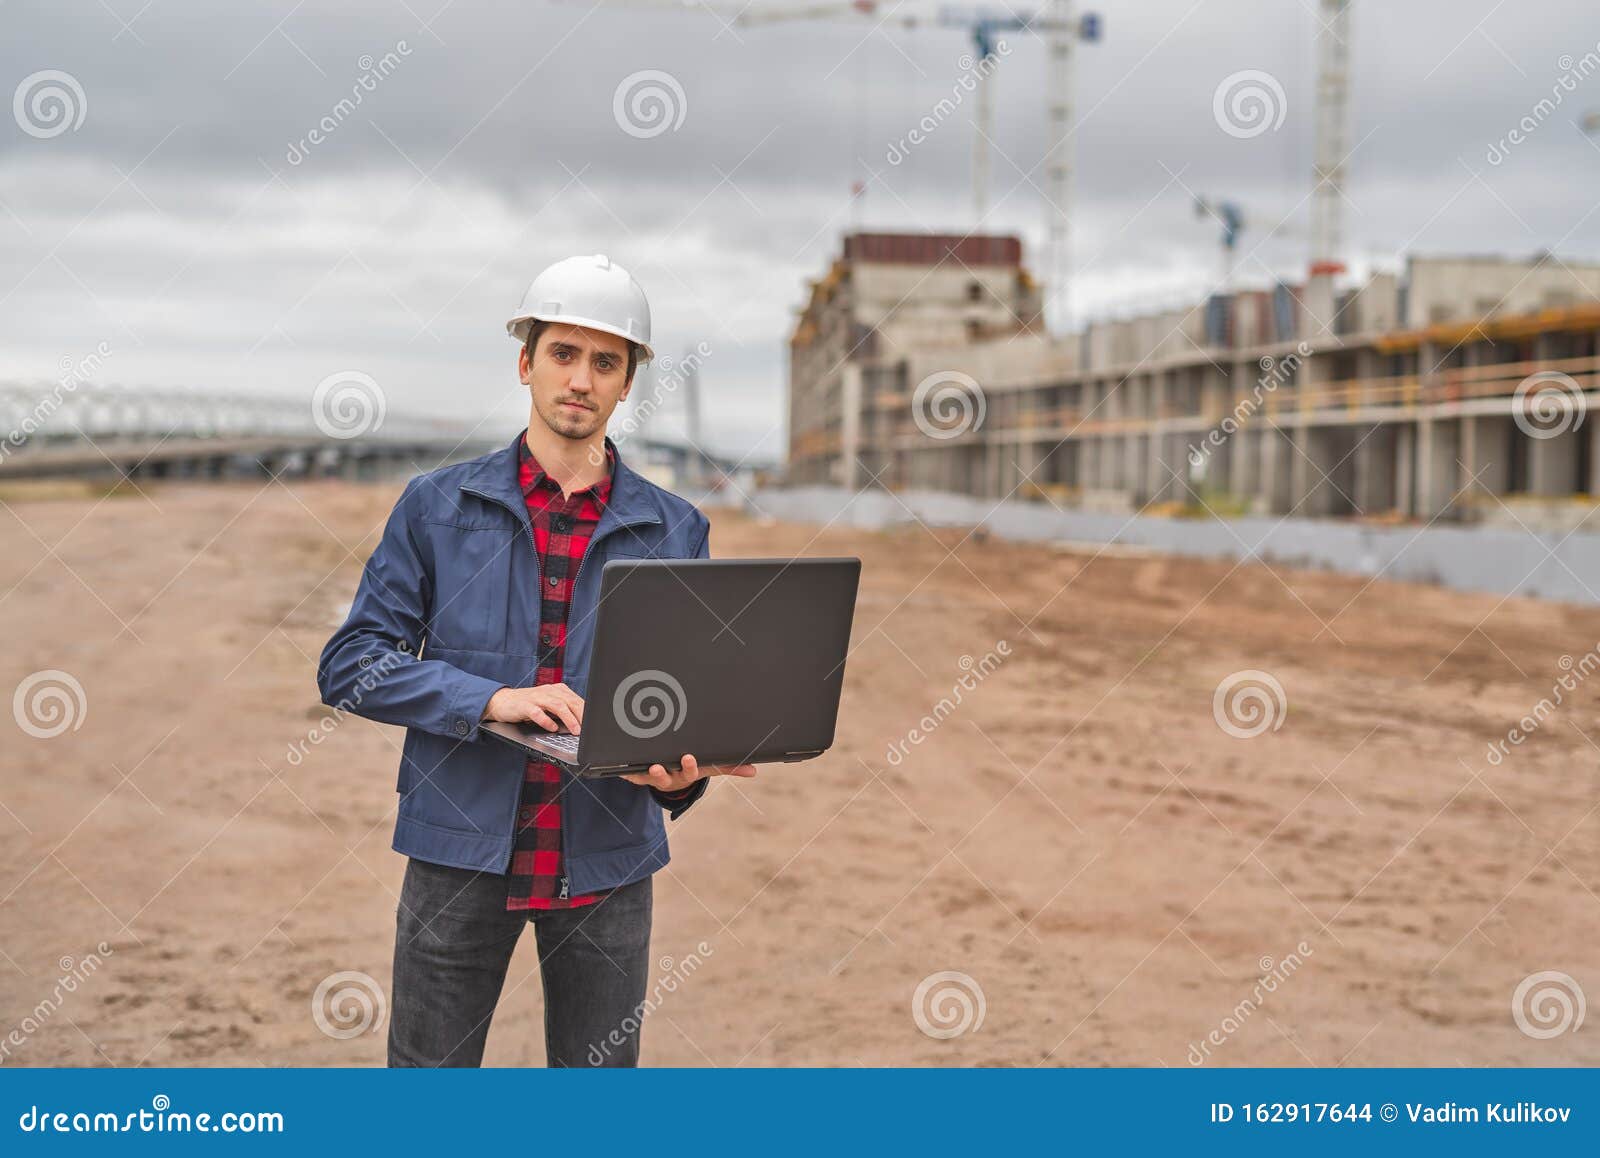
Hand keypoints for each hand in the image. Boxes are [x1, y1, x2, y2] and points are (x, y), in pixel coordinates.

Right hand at [482, 684, 583, 733]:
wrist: (502, 702)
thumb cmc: (529, 705)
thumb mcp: (549, 706)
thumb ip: (564, 712)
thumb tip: (582, 725)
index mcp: (558, 690)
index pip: (577, 700)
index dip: (587, 713)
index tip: (595, 725)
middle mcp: (549, 691)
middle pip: (570, 702)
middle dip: (582, 716)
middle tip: (589, 730)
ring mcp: (537, 697)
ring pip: (557, 706)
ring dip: (569, 719)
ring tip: (575, 731)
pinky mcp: (524, 705)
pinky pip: (537, 712)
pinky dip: (546, 720)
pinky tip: (552, 728)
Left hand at [622, 753, 757, 790]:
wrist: (671, 774)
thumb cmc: (691, 766)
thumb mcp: (709, 766)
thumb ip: (729, 766)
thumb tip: (754, 771)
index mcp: (686, 773)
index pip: (690, 771)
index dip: (689, 766)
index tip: (688, 757)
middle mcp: (669, 777)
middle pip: (665, 777)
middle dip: (662, 773)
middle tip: (658, 766)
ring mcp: (653, 777)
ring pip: (647, 777)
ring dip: (644, 773)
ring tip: (642, 765)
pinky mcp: (638, 775)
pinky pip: (629, 774)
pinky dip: (624, 771)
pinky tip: (618, 764)